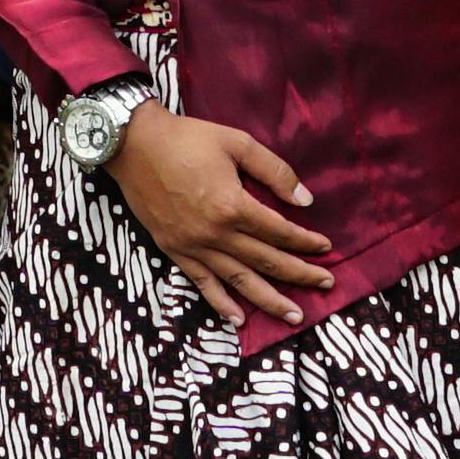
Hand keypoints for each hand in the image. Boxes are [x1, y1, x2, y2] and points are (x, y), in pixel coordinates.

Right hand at [113, 100, 331, 326]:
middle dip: (300, 274)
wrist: (133, 144)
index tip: (325, 247)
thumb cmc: (187, 138)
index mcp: (233, 206)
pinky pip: (202, 284)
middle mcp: (215, 233)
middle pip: (266, 261)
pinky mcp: (175, 251)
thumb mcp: (237, 143)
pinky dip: (221, 304)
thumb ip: (274, 171)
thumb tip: (305, 200)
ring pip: (239, 280)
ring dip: (269, 300)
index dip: (305, 241)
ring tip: (294, 315)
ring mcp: (194, 246)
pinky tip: (238, 319)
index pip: (280, 232)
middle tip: (326, 283)